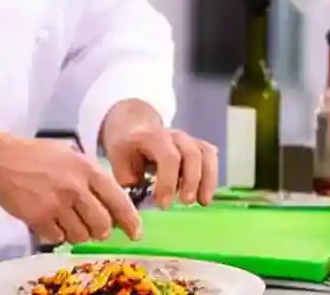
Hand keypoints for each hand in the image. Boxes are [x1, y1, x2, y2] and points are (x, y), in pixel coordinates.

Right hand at [0, 134, 141, 243]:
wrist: (0, 160)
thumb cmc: (37, 156)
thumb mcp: (71, 154)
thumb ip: (92, 175)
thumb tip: (112, 201)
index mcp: (87, 169)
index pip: (118, 200)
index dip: (130, 220)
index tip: (135, 233)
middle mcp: (75, 188)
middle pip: (102, 225)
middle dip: (101, 231)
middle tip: (96, 228)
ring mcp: (57, 205)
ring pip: (81, 236)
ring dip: (78, 233)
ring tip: (68, 220)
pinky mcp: (39, 219)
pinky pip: (58, 239)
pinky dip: (57, 235)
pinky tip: (50, 221)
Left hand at [102, 102, 218, 208]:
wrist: (134, 125)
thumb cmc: (126, 146)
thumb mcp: (118, 159)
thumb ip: (128, 181)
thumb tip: (137, 205)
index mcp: (152, 137)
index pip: (168, 157)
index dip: (168, 182)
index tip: (162, 205)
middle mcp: (173, 135)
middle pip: (191, 154)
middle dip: (191, 181)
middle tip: (184, 203)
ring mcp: (187, 139)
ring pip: (205, 154)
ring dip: (207, 180)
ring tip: (202, 202)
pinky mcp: (196, 145)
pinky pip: (210, 157)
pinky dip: (211, 177)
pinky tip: (205, 196)